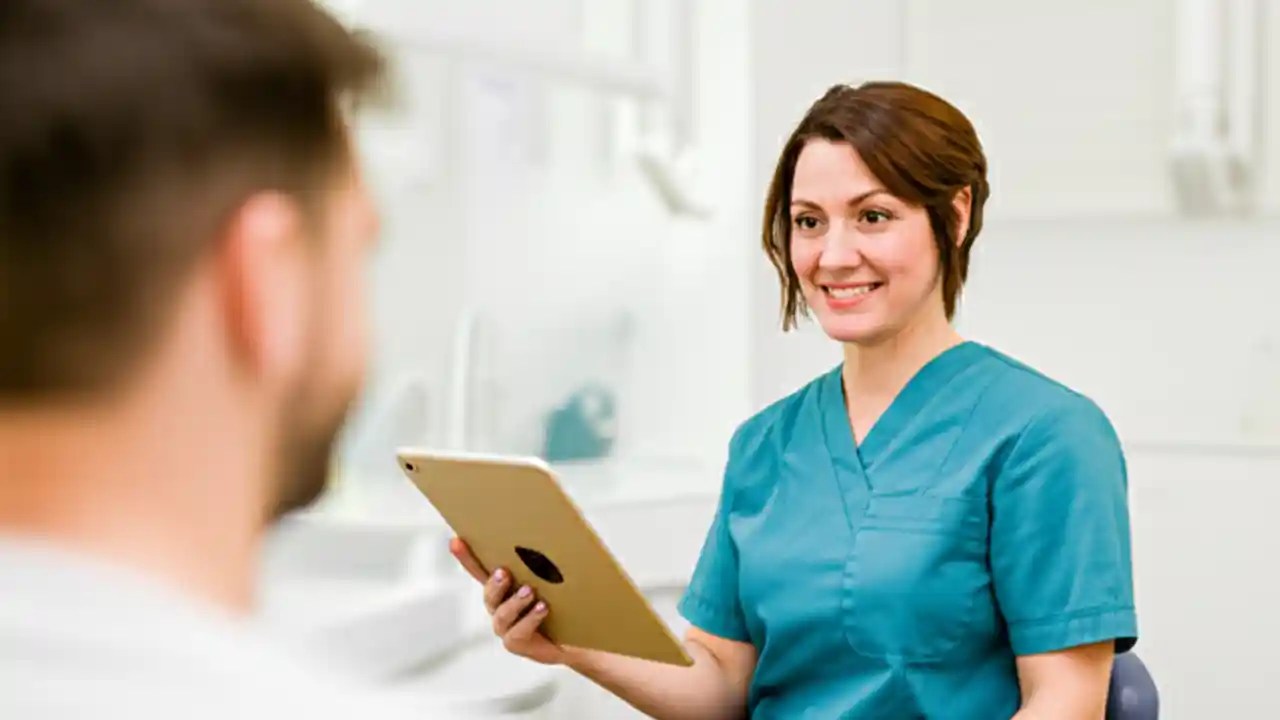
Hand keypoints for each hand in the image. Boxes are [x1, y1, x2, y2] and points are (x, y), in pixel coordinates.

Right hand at [449, 537, 566, 665]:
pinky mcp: (516, 643)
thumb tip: (559, 530)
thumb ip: (549, 561)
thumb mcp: (556, 577)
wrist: (578, 634)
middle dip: (495, 582)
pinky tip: (542, 608)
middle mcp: (499, 605)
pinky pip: (517, 632)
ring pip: (502, 614)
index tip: (456, 541)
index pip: (479, 569)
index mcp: (503, 586)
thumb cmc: (565, 600)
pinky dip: (530, 619)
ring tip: (529, 591)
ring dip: (515, 601)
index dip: (466, 557)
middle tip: (504, 572)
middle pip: (489, 593)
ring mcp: (505, 626)